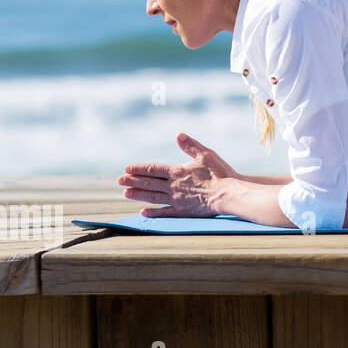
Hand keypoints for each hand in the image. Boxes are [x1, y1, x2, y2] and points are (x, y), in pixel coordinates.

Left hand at [118, 132, 240, 217]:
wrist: (228, 194)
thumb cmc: (220, 173)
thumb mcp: (207, 154)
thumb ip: (191, 145)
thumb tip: (178, 135)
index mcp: (177, 171)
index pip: (153, 169)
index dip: (139, 168)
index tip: (126, 169)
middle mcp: (173, 185)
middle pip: (149, 183)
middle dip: (133, 181)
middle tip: (119, 181)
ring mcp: (176, 200)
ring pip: (152, 197)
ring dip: (138, 195)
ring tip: (125, 193)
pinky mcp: (182, 211)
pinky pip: (163, 212)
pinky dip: (152, 212)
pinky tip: (143, 212)